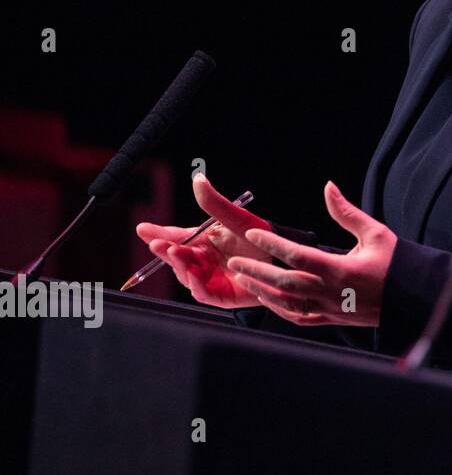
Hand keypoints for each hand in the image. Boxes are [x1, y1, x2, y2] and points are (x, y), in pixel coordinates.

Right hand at [135, 173, 273, 308]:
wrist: (285, 259)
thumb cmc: (261, 237)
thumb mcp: (237, 218)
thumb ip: (215, 203)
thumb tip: (198, 179)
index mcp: (202, 241)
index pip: (175, 237)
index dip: (158, 233)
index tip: (142, 228)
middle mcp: (202, 260)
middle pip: (176, 256)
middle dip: (165, 250)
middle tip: (157, 243)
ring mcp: (209, 278)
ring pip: (185, 274)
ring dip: (178, 265)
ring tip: (175, 253)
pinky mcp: (220, 295)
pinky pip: (202, 292)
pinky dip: (196, 284)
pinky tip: (193, 274)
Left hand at [226, 180, 396, 326]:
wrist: (414, 298)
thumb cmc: (397, 264)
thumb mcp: (375, 233)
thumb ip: (347, 212)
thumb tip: (328, 188)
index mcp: (340, 270)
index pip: (297, 256)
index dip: (272, 245)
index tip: (253, 235)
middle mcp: (330, 292)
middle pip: (284, 283)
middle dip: (257, 271)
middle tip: (236, 261)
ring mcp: (330, 309)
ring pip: (286, 304)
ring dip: (262, 290)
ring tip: (245, 278)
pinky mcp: (332, 319)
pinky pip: (299, 318)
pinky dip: (279, 310)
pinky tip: (268, 299)